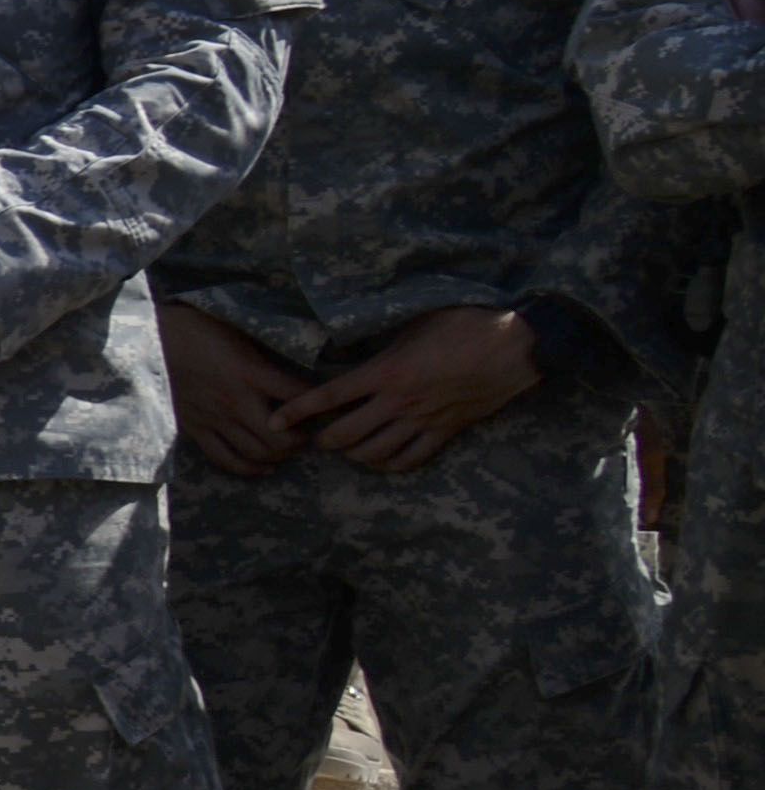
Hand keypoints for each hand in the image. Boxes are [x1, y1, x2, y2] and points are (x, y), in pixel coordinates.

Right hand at [160, 295, 312, 478]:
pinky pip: (226, 459)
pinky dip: (250, 468)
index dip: (323, 406)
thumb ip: (264, 356)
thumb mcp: (238, 332)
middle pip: (282, 438)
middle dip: (302, 440)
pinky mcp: (195, 429)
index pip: (301, 397)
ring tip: (288, 448)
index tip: (333, 407)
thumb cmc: (195, 328)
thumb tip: (296, 369)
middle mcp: (236, 401)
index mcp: (251, 372)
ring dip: (280, 455)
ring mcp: (214, 419)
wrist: (147, 340)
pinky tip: (263, 466)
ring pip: (258, 453)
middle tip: (309, 433)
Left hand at [278, 305, 540, 475]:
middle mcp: (400, 402)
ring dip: (353, 454)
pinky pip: (410, 460)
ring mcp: (423, 421)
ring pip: (374, 453)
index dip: (297, 411)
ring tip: (345, 448)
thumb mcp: (413, 325)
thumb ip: (381, 344)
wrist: (515, 346)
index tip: (275, 422)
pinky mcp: (446, 432)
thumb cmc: (464, 325)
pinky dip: (389, 465)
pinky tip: (380, 459)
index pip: (330, 396)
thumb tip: (352, 348)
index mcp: (387, 372)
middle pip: (345, 435)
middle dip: (322, 439)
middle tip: (315, 436)